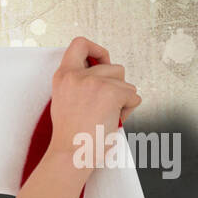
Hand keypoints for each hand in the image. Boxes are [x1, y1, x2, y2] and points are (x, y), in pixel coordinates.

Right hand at [47, 37, 140, 168]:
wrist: (70, 153)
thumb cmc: (71, 134)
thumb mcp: (65, 99)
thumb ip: (79, 81)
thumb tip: (105, 70)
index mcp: (63, 76)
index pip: (79, 44)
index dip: (97, 50)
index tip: (102, 61)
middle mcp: (77, 76)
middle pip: (114, 67)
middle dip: (117, 85)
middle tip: (104, 106)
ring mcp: (94, 83)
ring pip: (126, 82)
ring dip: (123, 99)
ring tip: (106, 115)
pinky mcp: (111, 93)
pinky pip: (134, 96)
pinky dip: (129, 109)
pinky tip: (113, 120)